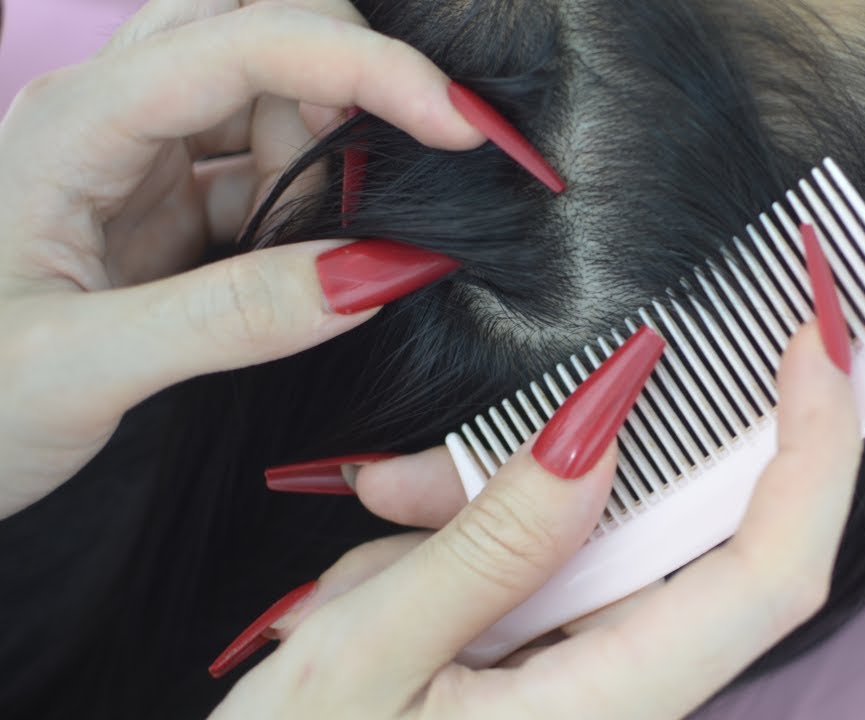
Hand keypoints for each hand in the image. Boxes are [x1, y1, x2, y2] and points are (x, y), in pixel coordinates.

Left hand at [0, 0, 482, 517]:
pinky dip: (312, 194)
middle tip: (398, 168)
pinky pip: (264, 160)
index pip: (243, 44)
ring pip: (268, 86)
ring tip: (328, 244)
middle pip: (256, 19)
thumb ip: (237, 318)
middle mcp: (107, 114)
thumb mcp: (85, 370)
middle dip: (347, 76)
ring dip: (328, 144)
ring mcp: (137, 155)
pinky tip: (308, 252)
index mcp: (74, 127)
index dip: (366, 68)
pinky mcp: (164, 202)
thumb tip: (388, 270)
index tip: (462, 128)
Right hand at [213, 324, 861, 718]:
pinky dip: (480, 529)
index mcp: (603, 714)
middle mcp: (624, 702)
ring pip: (605, 540)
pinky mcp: (547, 666)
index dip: (814, 448)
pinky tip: (390, 558)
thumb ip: (490, 548)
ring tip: (388, 508)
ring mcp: (588, 684)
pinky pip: (546, 565)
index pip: (768, 575)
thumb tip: (600, 425)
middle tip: (593, 366)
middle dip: (639, 442)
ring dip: (508, 494)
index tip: (814, 334)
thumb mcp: (357, 664)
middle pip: (703, 541)